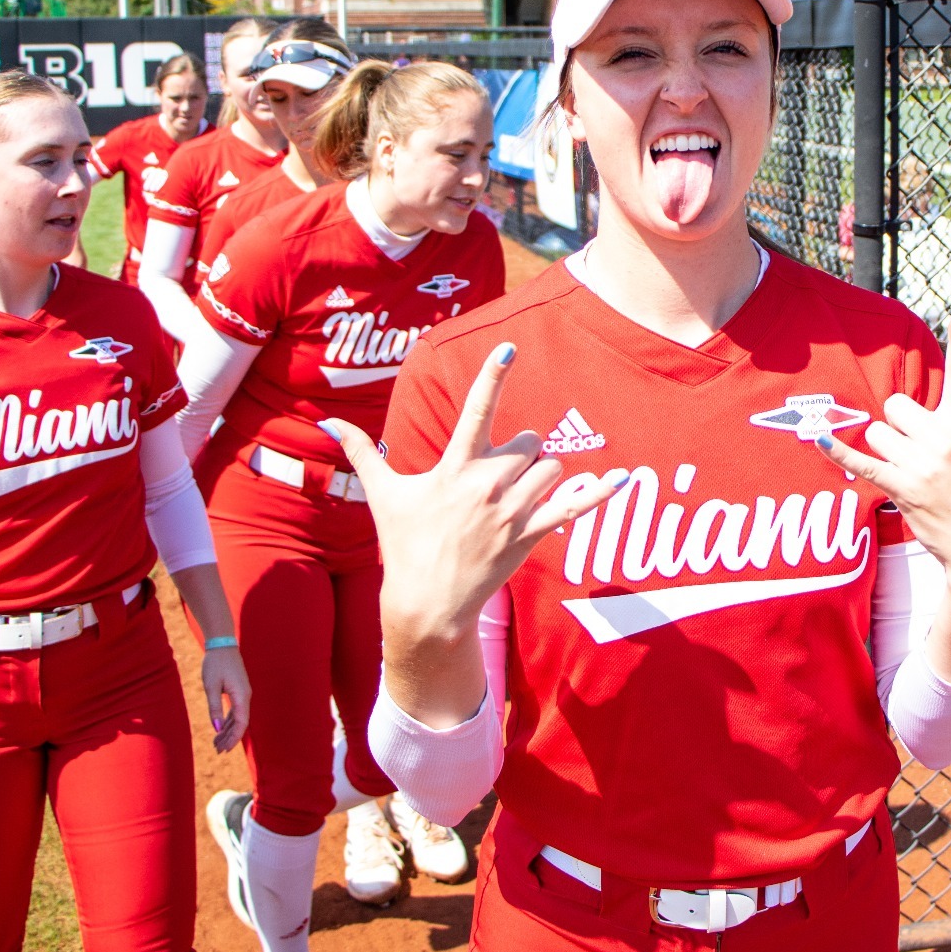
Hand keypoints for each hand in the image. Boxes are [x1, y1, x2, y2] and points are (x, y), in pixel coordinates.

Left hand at [200, 648, 250, 753]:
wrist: (222, 644)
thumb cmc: (215, 664)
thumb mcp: (211, 686)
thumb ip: (214, 708)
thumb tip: (216, 728)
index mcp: (241, 696)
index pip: (241, 723)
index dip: (234, 738)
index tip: (225, 750)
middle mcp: (245, 696)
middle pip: (240, 723)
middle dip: (230, 738)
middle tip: (217, 751)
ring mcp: (243, 693)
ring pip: (237, 718)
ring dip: (227, 731)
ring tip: (216, 744)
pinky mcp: (238, 690)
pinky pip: (235, 710)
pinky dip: (227, 721)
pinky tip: (219, 729)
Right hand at [322, 344, 625, 652]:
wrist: (427, 604)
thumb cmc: (404, 544)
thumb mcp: (382, 495)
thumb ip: (359, 452)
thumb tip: (326, 423)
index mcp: (454, 468)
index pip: (476, 412)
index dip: (492, 378)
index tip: (509, 348)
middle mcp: (487, 484)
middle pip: (529, 441)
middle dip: (520, 452)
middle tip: (496, 479)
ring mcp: (512, 511)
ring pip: (551, 468)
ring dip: (542, 475)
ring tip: (514, 498)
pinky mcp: (531, 535)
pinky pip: (574, 506)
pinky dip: (600, 493)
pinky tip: (625, 479)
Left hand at [814, 313, 950, 597]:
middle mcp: (943, 441)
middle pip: (898, 405)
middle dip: (901, 423)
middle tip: (917, 446)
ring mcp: (920, 466)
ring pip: (879, 432)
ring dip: (885, 446)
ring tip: (907, 467)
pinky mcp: (900, 489)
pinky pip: (860, 462)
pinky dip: (837, 450)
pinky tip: (818, 436)